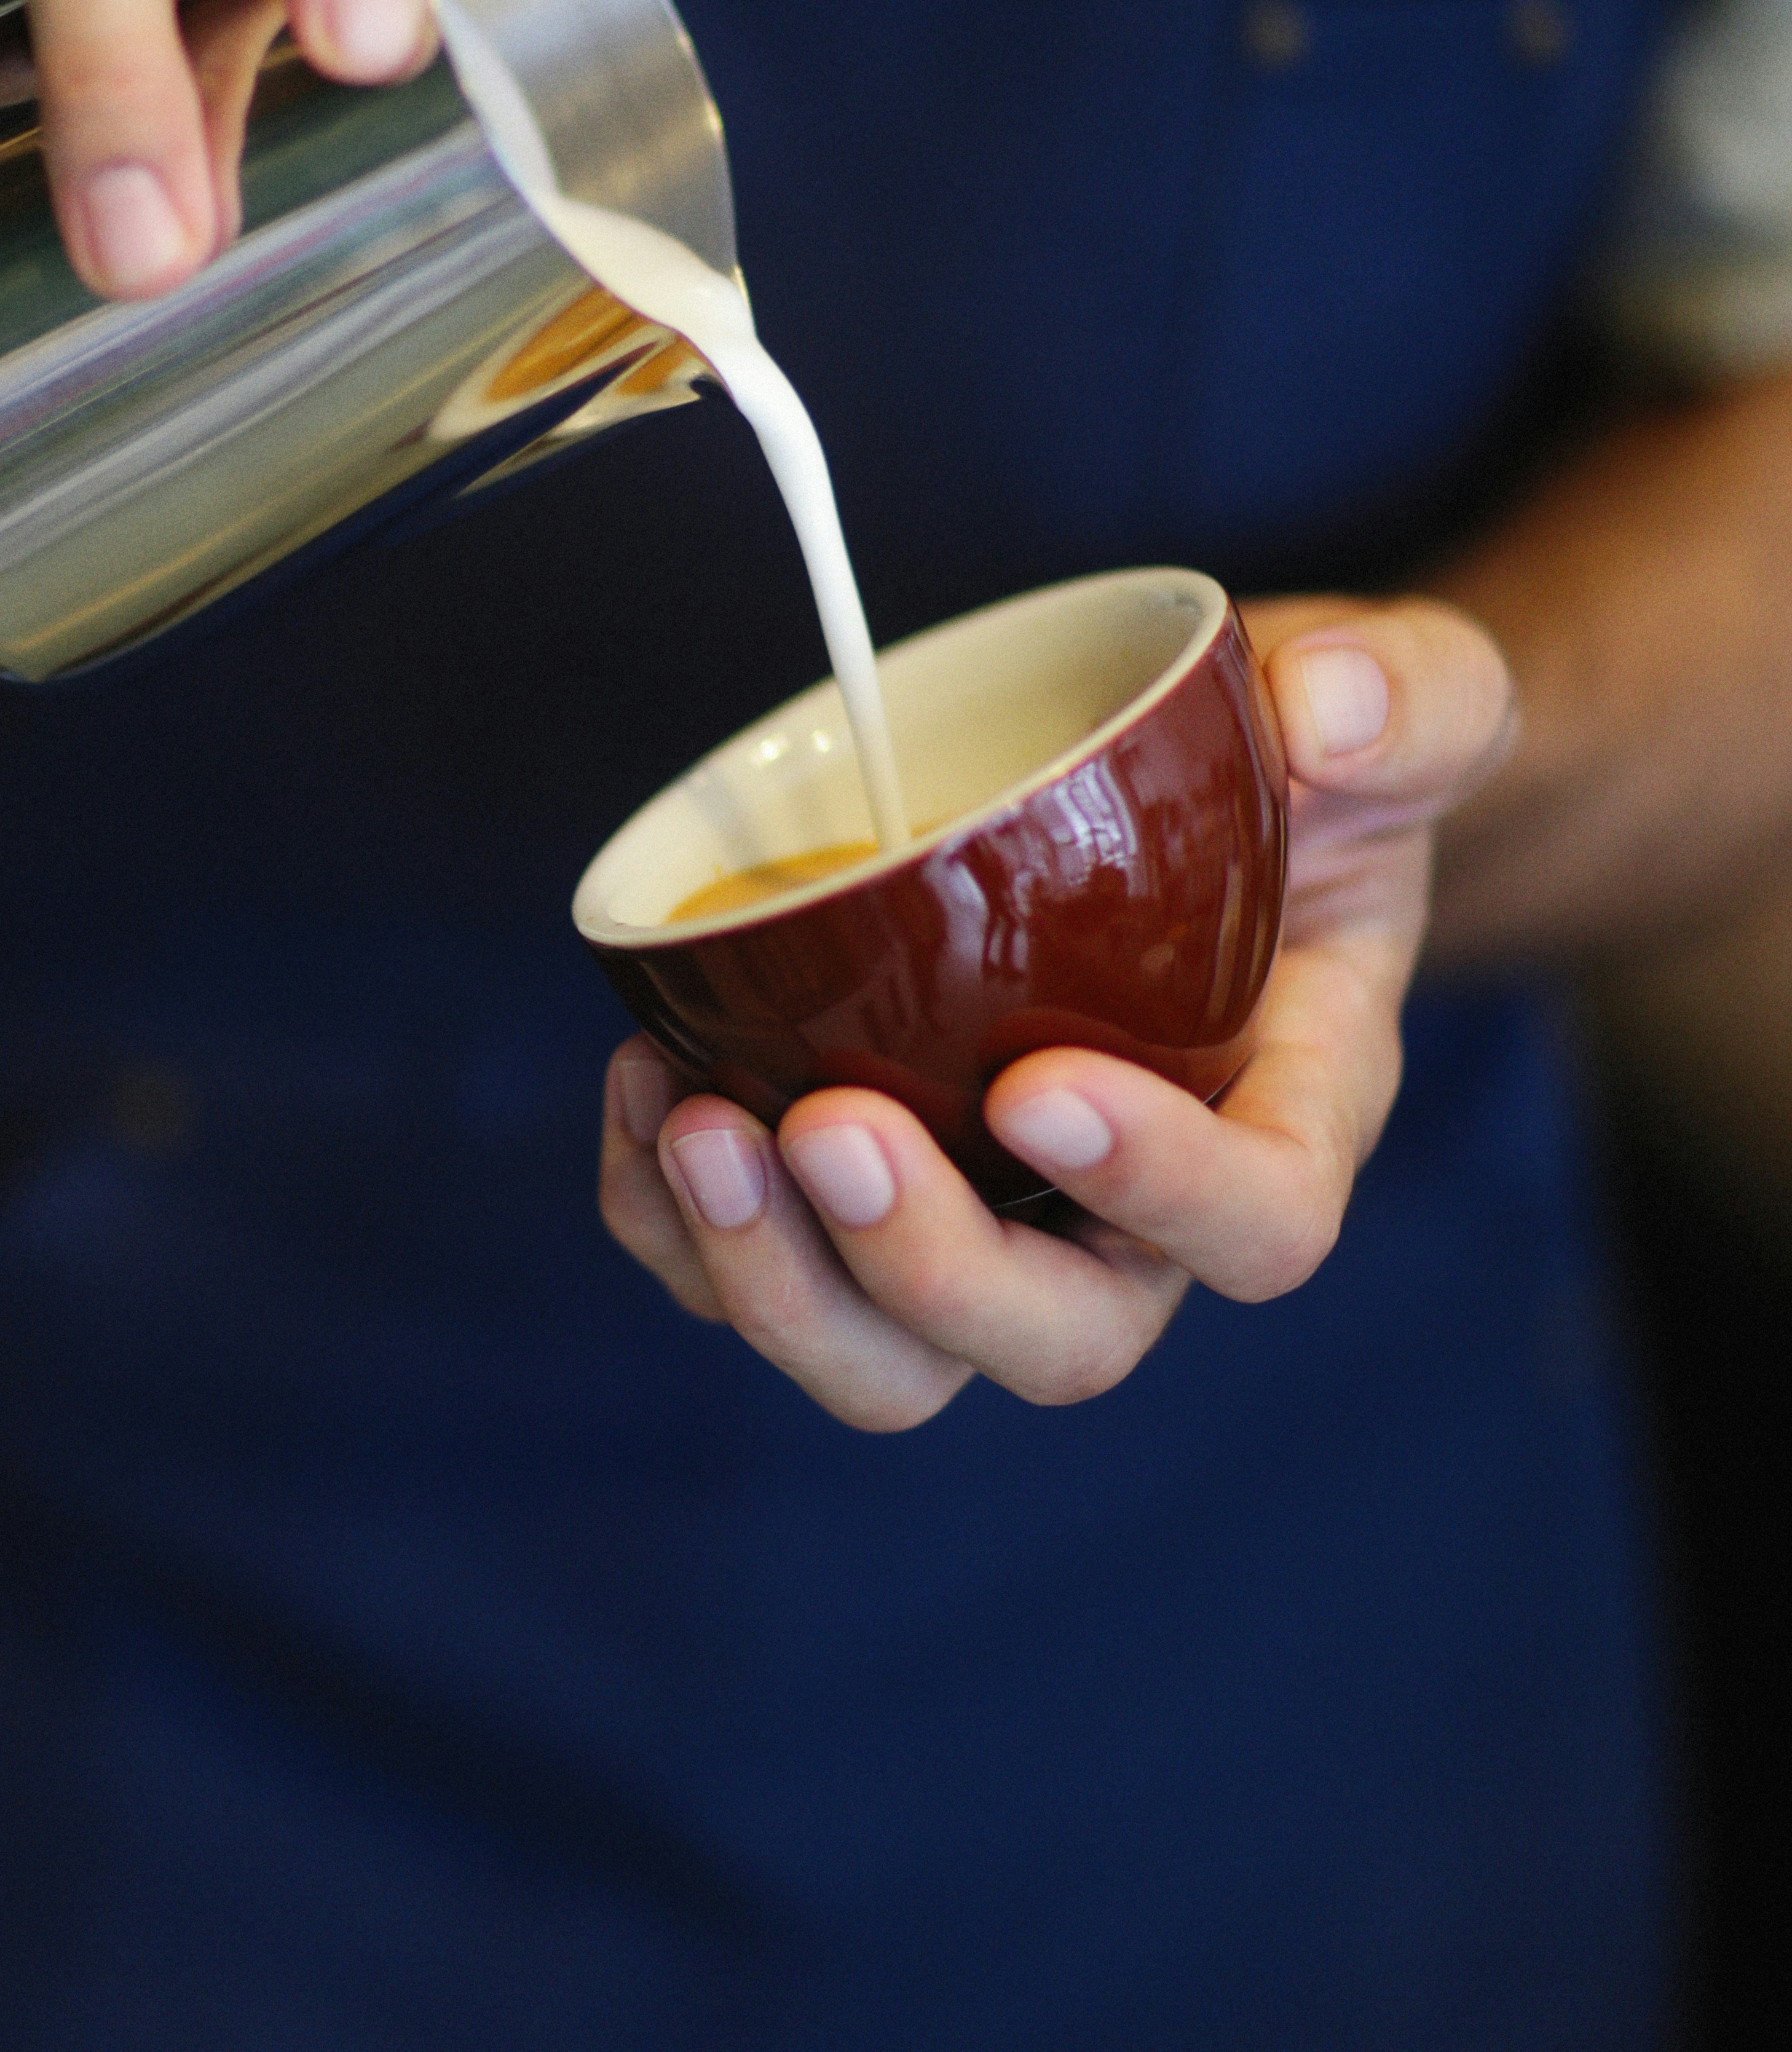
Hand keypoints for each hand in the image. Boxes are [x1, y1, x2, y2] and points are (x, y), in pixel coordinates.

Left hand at [598, 596, 1515, 1431]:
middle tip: (827, 1125)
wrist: (1219, 805)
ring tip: (696, 1125)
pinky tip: (645, 1080)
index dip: (1156, 1189)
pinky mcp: (872, 1192)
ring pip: (894, 1357)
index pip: (1258, 1223)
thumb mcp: (1406, 700)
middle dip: (927, 1267)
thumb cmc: (1316, 778)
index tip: (1039, 1084)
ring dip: (775, 1279)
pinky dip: (677, 1221)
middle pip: (1053, 1340)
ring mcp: (998, 1218)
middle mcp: (1140, 1215)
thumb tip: (1322, 709)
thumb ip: (1404, 694)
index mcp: (1292, 1114)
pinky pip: (765, 1275)